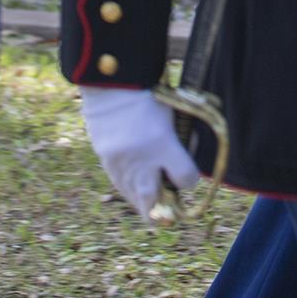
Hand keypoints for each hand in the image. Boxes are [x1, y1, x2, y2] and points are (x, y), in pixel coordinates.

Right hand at [83, 87, 202, 219]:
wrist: (111, 85)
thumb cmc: (149, 95)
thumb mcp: (174, 112)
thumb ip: (182, 137)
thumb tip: (186, 159)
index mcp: (163, 142)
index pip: (185, 178)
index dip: (190, 180)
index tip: (188, 178)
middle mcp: (142, 156)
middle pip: (153, 199)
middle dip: (164, 210)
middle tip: (171, 212)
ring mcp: (121, 161)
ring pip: (135, 198)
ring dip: (146, 203)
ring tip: (154, 203)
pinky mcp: (106, 160)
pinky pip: (120, 185)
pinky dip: (131, 190)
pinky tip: (136, 187)